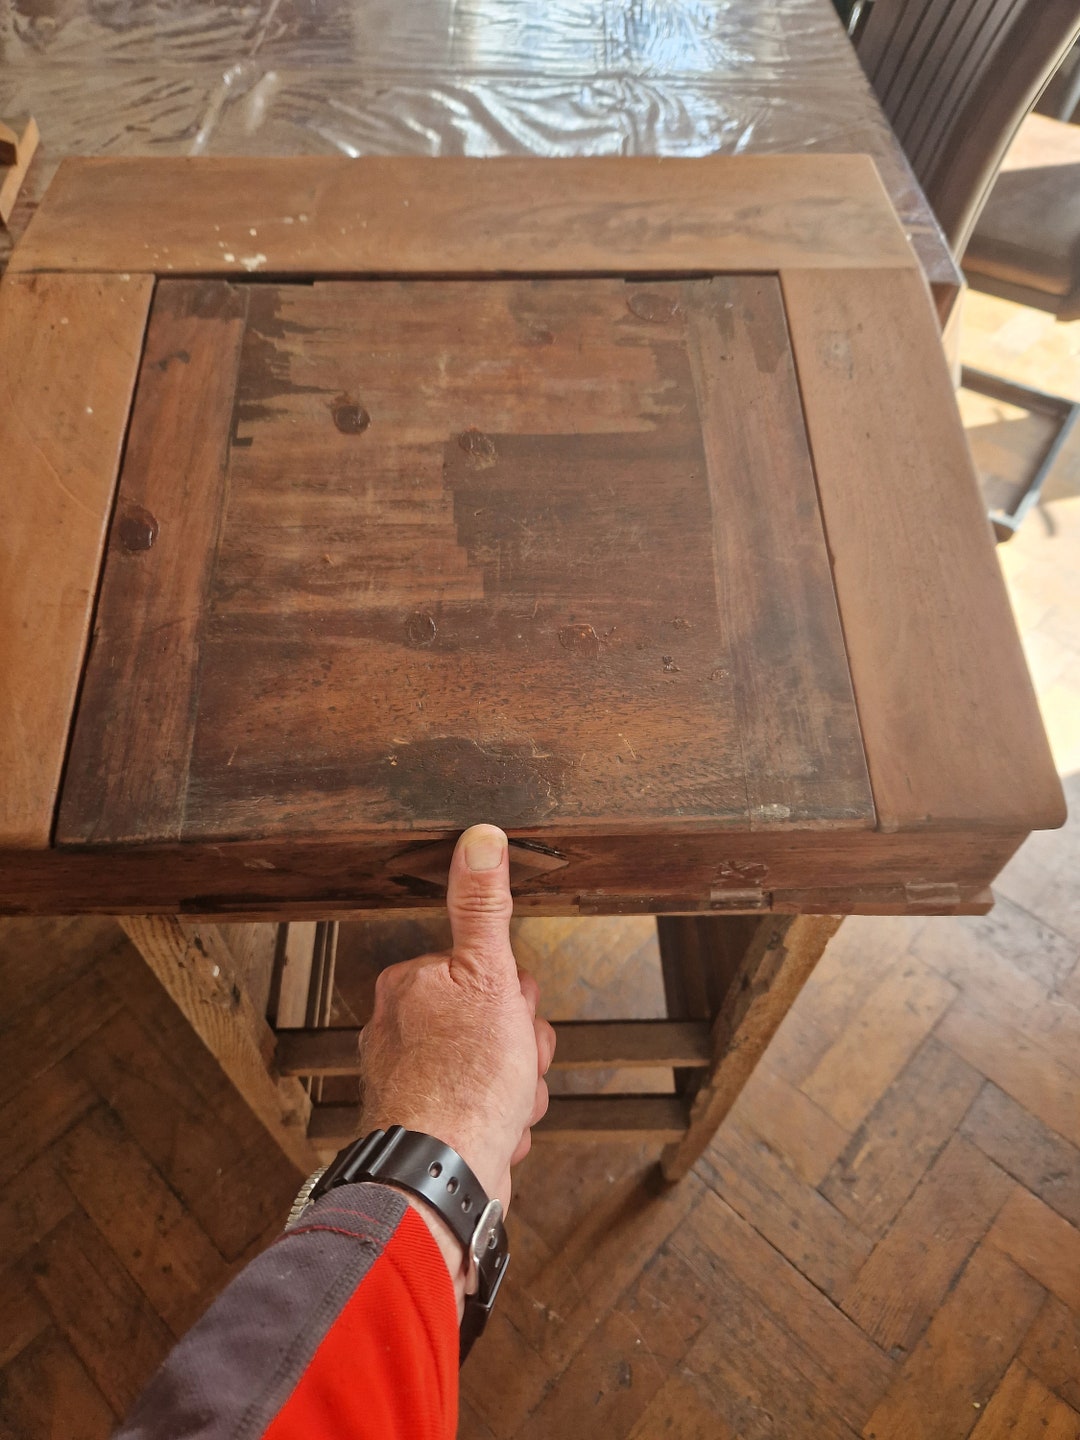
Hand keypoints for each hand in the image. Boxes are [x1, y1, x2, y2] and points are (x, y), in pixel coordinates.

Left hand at [356, 824, 555, 1212]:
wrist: (446, 1176)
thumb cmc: (465, 1079)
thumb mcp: (489, 975)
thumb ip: (483, 907)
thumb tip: (480, 838)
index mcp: (410, 986)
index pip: (488, 972)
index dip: (516, 998)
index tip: (511, 1016)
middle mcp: (402, 1030)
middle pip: (496, 1020)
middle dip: (521, 1048)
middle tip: (512, 1064)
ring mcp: (414, 1082)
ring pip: (498, 1068)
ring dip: (519, 1089)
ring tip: (507, 1104)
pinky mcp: (429, 1125)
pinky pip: (487, 1112)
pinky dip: (503, 1123)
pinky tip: (499, 1131)